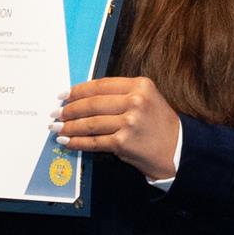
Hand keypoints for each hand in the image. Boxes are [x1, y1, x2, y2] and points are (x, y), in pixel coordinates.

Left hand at [58, 75, 180, 180]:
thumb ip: (120, 94)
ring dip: (69, 126)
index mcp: (140, 86)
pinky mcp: (123, 143)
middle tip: (56, 112)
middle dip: (70, 109)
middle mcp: (135, 101)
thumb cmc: (158, 124)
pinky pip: (93, 141)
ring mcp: (129, 122)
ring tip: (56, 127)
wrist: (177, 149)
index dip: (78, 90)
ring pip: (90, 123)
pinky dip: (77, 142)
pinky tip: (67, 140)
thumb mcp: (146, 99)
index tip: (64, 95)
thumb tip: (83, 97)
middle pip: (92, 103)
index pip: (101, 85)